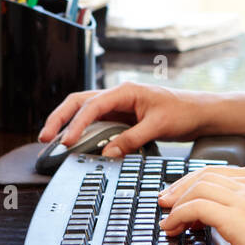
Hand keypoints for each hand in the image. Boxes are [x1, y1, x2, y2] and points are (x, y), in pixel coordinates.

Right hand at [36, 82, 213, 155]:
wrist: (200, 112)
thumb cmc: (183, 112)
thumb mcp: (158, 126)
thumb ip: (131, 139)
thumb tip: (107, 153)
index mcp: (125, 91)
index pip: (92, 105)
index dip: (76, 124)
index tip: (67, 141)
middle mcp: (118, 95)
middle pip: (79, 102)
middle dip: (59, 118)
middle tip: (45, 138)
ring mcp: (118, 105)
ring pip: (84, 110)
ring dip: (67, 123)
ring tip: (52, 142)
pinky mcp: (121, 116)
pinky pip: (96, 121)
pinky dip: (82, 130)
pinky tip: (75, 143)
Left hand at [158, 170, 244, 244]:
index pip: (221, 178)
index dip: (198, 186)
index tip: (184, 200)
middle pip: (205, 177)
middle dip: (181, 189)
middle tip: (166, 204)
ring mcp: (242, 202)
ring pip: (198, 188)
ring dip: (177, 203)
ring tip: (167, 220)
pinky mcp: (235, 217)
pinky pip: (196, 207)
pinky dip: (178, 215)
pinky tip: (173, 227)